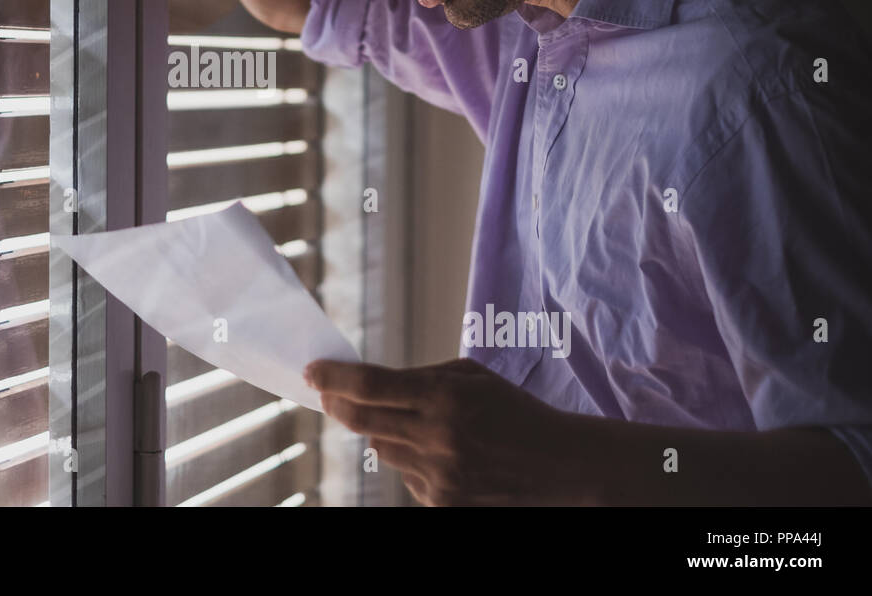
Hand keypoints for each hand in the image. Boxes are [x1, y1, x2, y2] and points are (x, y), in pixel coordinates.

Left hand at [304, 357, 587, 504]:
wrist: (560, 465)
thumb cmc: (513, 410)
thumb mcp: (470, 377)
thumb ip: (420, 378)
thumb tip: (366, 387)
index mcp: (445, 396)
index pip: (370, 385)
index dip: (333, 377)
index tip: (311, 370)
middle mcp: (437, 436)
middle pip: (360, 420)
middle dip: (336, 403)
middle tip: (325, 392)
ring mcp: (438, 473)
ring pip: (380, 448)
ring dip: (381, 432)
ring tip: (416, 424)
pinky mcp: (442, 501)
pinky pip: (405, 474)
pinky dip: (411, 460)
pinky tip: (443, 454)